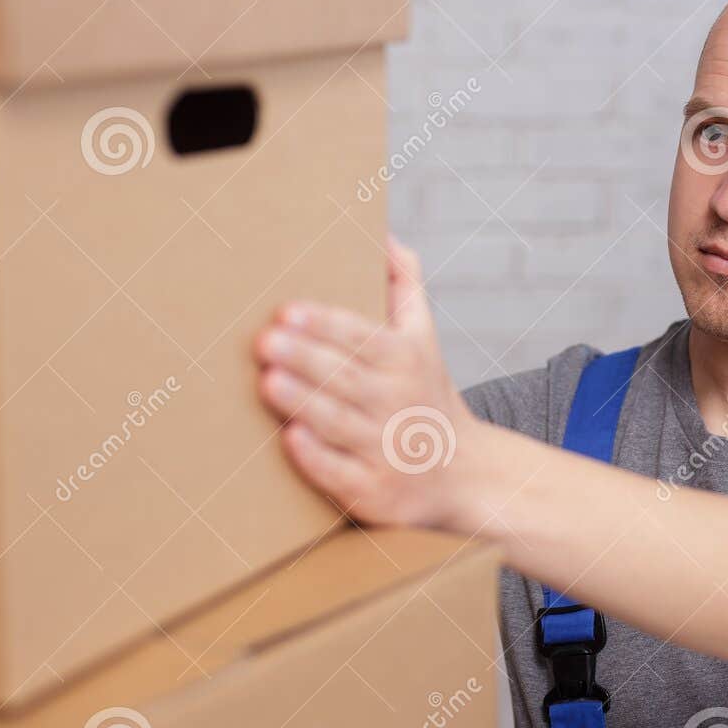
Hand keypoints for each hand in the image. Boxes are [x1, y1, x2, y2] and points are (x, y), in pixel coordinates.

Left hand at [253, 236, 475, 529]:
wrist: (463, 473)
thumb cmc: (426, 394)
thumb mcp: (424, 337)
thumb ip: (404, 286)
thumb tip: (384, 236)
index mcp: (405, 359)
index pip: (360, 337)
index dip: (325, 324)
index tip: (288, 311)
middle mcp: (397, 402)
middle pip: (344, 376)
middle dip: (305, 357)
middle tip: (264, 342)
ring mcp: (385, 449)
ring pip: (338, 422)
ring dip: (304, 401)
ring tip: (269, 381)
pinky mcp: (374, 492)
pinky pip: (341, 473)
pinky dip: (318, 458)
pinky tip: (291, 439)